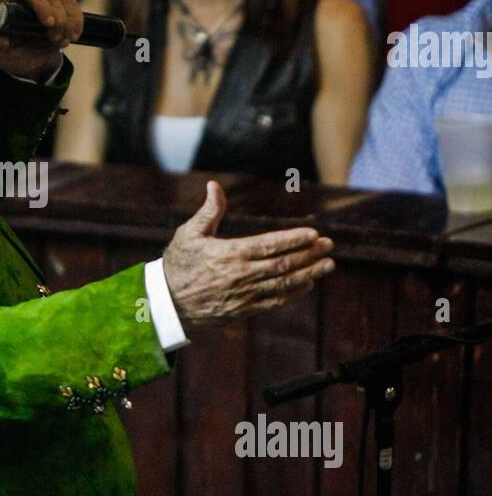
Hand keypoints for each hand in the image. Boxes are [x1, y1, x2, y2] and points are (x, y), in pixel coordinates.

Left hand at [0, 0, 83, 81]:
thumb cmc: (9, 53)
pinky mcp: (61, 2)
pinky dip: (77, 21)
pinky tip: (74, 36)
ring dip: (68, 21)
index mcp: (9, 1)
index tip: (48, 23)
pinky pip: (74, 5)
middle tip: (55, 39)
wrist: (28, 59)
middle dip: (58, 18)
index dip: (39, 3)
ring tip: (63, 42)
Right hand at [162, 181, 334, 326]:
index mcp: (228, 254)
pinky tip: (308, 284)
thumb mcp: (189, 233)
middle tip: (329, 245)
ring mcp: (243, 295)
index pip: (268, 246)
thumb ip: (209, 211)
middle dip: (308, 254)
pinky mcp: (243, 310)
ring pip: (283, 284)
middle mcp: (240, 276)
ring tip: (328, 264)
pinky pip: (274, 302)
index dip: (293, 240)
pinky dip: (293, 294)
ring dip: (308, 274)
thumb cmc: (178, 264)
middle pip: (282, 265)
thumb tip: (214, 185)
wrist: (167, 303)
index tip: (313, 233)